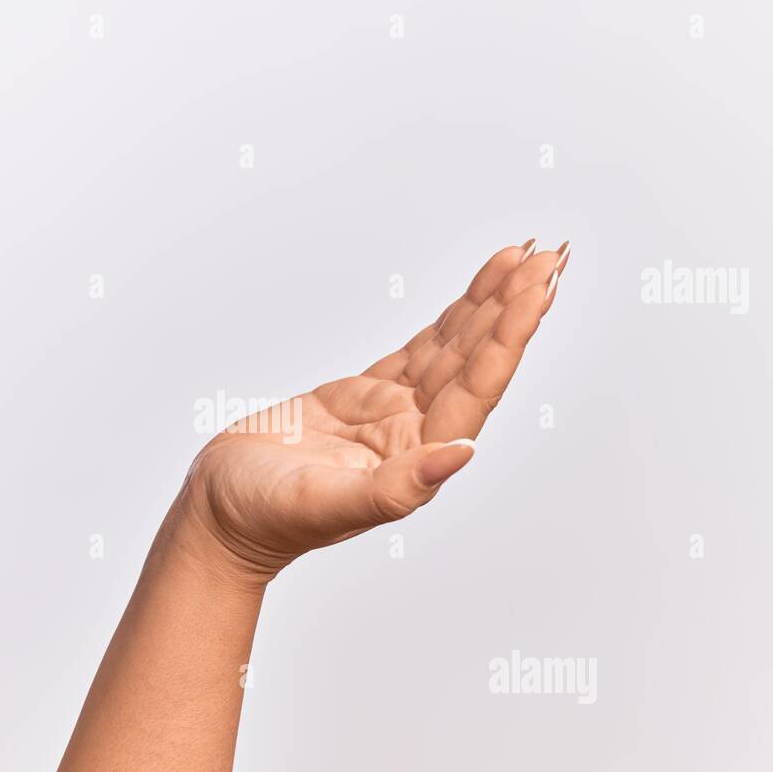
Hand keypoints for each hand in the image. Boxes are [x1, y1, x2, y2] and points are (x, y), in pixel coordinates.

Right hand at [174, 239, 570, 580]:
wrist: (221, 513)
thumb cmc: (262, 517)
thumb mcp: (323, 504)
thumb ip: (394, 489)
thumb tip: (459, 456)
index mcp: (416, 461)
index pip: (477, 388)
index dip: (511, 336)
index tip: (539, 288)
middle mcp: (416, 435)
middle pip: (477, 361)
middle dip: (514, 308)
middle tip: (551, 254)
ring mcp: (393, 413)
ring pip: (455, 348)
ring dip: (491, 305)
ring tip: (526, 258)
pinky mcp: (367, 396)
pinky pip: (422, 347)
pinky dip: (452, 316)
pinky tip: (476, 291)